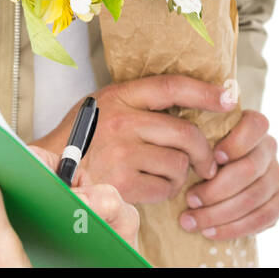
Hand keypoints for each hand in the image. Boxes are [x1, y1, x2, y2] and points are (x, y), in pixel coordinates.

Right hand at [34, 76, 236, 205]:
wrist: (49, 168)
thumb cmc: (81, 136)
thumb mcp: (107, 103)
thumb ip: (142, 101)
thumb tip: (192, 103)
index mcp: (121, 95)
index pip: (173, 87)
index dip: (206, 92)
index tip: (230, 96)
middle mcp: (123, 121)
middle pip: (186, 133)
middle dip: (203, 151)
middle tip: (207, 161)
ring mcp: (123, 153)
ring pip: (179, 163)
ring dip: (181, 173)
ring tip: (167, 173)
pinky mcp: (122, 182)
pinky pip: (164, 187)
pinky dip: (165, 190)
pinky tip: (151, 185)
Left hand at [178, 109, 278, 239]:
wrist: (215, 185)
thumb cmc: (201, 156)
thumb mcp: (198, 141)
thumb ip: (196, 140)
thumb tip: (182, 149)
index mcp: (253, 126)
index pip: (255, 126)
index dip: (236, 143)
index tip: (214, 157)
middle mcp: (269, 148)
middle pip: (250, 169)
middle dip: (217, 189)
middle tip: (190, 200)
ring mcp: (277, 174)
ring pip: (254, 197)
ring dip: (219, 213)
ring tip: (192, 221)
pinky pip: (264, 217)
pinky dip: (235, 228)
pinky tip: (210, 233)